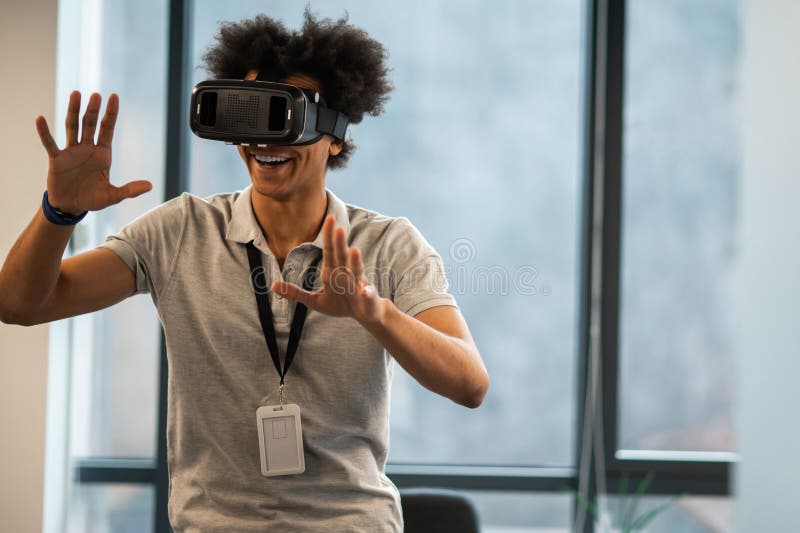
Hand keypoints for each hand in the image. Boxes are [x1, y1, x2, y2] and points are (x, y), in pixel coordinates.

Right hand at [36, 91, 151, 213]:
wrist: (71, 206)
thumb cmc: (93, 199)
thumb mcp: (113, 195)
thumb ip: (129, 190)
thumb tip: (150, 186)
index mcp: (102, 154)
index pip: (107, 129)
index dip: (111, 114)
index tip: (114, 97)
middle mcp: (87, 149)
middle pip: (90, 124)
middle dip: (93, 110)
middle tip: (97, 95)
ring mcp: (71, 152)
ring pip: (72, 127)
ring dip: (73, 111)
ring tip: (76, 94)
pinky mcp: (57, 159)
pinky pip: (50, 143)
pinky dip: (44, 132)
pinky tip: (40, 119)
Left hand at [272, 215, 386, 323]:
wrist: (365, 313)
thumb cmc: (340, 303)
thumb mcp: (314, 301)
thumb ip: (295, 293)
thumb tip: (273, 286)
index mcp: (332, 271)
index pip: (330, 250)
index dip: (328, 235)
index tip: (328, 218)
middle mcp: (346, 273)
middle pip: (342, 256)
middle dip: (340, 243)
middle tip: (338, 228)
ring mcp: (358, 285)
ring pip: (356, 271)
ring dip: (355, 262)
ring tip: (354, 251)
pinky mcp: (367, 298)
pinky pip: (367, 294)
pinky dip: (367, 292)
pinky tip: (365, 291)